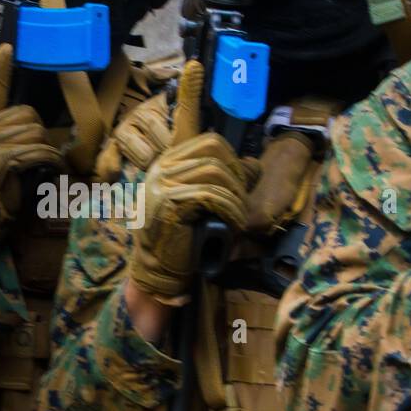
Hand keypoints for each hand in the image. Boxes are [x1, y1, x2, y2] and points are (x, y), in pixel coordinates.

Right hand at [0, 44, 60, 243]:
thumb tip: (27, 122)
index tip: (8, 48)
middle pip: (26, 115)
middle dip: (37, 135)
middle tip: (35, 157)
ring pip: (35, 132)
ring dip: (45, 151)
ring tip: (40, 168)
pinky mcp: (4, 159)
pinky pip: (39, 150)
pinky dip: (51, 161)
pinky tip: (49, 171)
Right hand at [128, 131, 247, 302]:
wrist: (158, 268)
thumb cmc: (183, 236)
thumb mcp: (201, 201)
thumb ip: (221, 180)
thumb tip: (253, 164)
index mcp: (168, 163)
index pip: (210, 142)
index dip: (233, 160)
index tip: (241, 185)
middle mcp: (162, 169)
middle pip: (214, 153)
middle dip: (237, 177)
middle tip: (242, 203)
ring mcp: (161, 184)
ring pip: (214, 172)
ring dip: (235, 195)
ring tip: (240, 216)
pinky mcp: (168, 202)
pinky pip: (209, 195)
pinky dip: (230, 208)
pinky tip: (235, 223)